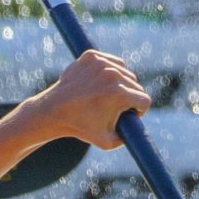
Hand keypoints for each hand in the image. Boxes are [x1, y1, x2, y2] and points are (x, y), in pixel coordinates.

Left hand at [24, 50, 150, 150]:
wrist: (53, 111)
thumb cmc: (81, 128)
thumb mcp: (109, 142)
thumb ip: (130, 138)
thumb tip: (140, 130)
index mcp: (120, 94)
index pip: (144, 100)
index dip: (138, 110)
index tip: (128, 114)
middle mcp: (113, 75)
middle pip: (136, 86)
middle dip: (129, 97)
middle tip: (113, 106)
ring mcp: (101, 63)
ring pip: (125, 72)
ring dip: (120, 83)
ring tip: (105, 95)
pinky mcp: (91, 56)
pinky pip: (112, 61)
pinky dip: (110, 70)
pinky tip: (99, 83)